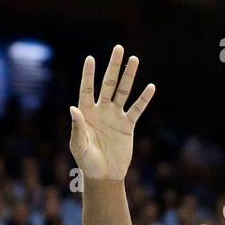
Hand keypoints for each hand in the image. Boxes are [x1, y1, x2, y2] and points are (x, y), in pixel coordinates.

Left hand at [70, 44, 155, 182]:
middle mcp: (101, 110)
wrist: (104, 176)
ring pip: (123, 91)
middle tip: (118, 48)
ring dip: (129, 76)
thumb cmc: (87, 162)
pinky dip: (144, 99)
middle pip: (108, 84)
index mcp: (86, 113)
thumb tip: (74, 108)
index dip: (89, 75)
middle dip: (113, 66)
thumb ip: (77, 127)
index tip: (90, 59)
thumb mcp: (79, 146)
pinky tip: (150, 87)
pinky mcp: (128, 125)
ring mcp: (115, 116)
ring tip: (134, 59)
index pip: (87, 89)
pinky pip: (137, 109)